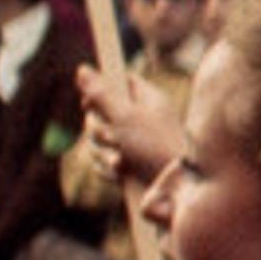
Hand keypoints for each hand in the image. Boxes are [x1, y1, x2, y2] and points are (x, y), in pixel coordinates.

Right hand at [78, 64, 186, 185]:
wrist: (177, 190)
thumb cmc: (156, 149)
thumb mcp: (125, 117)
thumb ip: (101, 94)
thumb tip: (83, 69)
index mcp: (147, 99)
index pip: (118, 80)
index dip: (99, 89)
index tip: (91, 102)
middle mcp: (141, 118)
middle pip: (100, 112)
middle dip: (98, 129)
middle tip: (114, 138)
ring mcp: (133, 142)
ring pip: (97, 139)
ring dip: (103, 152)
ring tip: (122, 161)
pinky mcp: (128, 163)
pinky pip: (102, 160)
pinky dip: (108, 168)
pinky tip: (121, 174)